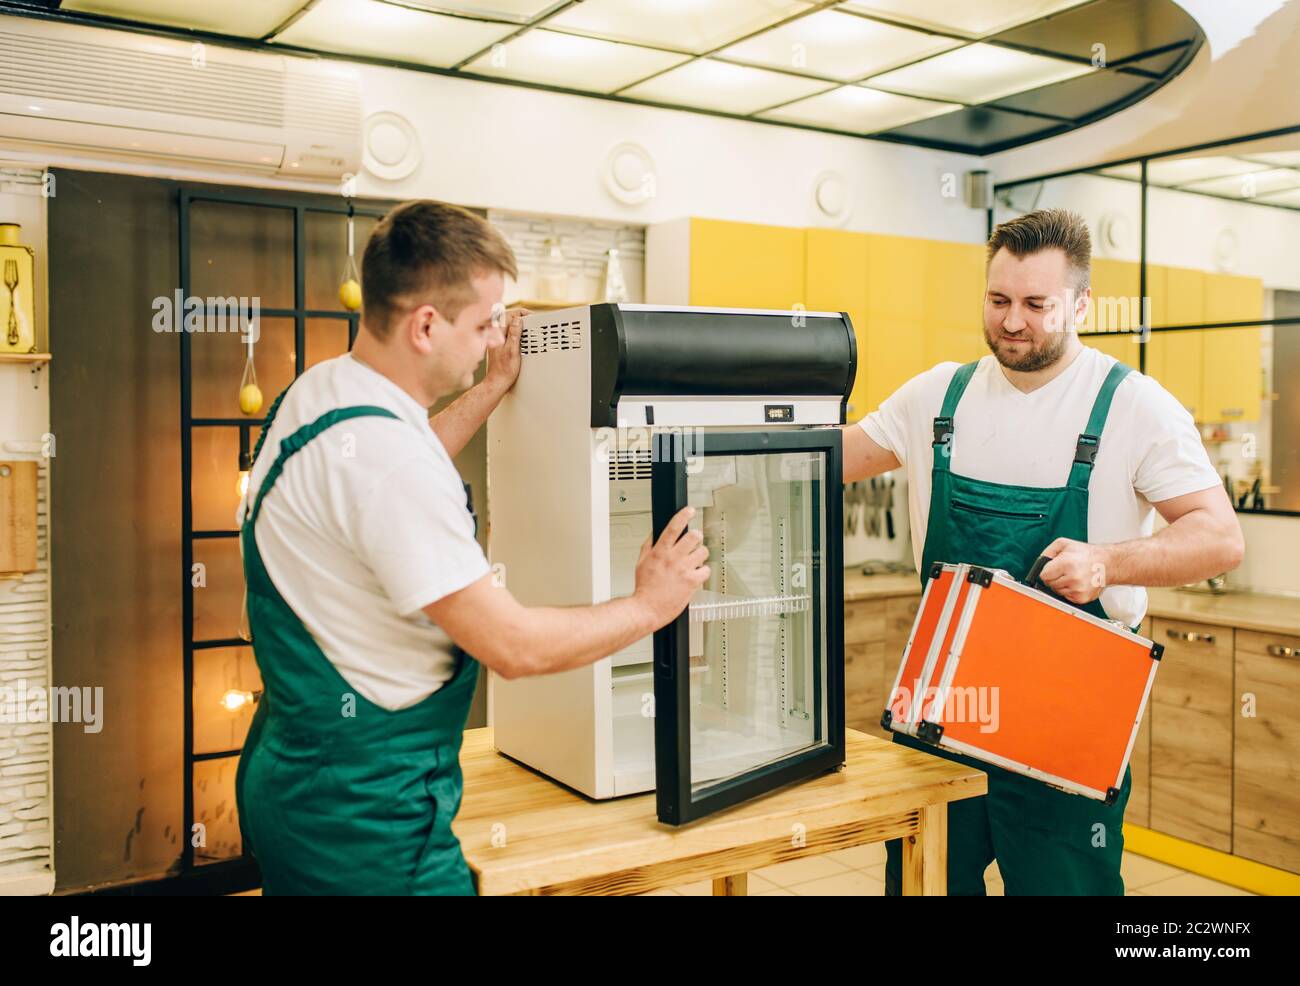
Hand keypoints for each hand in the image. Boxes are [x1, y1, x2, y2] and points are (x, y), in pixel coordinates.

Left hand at [484, 307, 528, 393]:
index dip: (520, 313)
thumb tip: (518, 320)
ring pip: (508, 325)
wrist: (498, 382)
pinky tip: (523, 336)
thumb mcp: (513, 351)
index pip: (508, 315)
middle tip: (531, 319)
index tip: (530, 316)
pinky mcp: (500, 345)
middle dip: (520, 316)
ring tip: (529, 326)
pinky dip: (516, 331)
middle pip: (508, 318)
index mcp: (497, 334)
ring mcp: (497, 340)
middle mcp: (495, 335)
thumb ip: (514, 334)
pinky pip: (508, 333)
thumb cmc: (505, 370)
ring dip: (518, 323)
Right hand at [634, 506, 710, 626]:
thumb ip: (649, 546)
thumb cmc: (644, 589)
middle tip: (694, 540)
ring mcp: (684, 570)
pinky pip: (706, 570)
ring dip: (701, 554)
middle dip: (696, 536)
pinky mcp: (692, 582)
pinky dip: (703, 571)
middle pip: (693, 536)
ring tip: (695, 560)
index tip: (689, 510)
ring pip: (703, 551)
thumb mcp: (641, 562)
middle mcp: (672, 559)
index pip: (673, 527)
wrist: (646, 609)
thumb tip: (656, 534)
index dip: (683, 516)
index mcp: (659, 552)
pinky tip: (696, 574)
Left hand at [1036, 537, 1108, 603]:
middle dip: (1054, 578)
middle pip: (1049, 584)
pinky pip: (1066, 597)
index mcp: (1066, 564)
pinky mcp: (1081, 598)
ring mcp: (1078, 590)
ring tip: (1072, 576)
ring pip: (1057, 591)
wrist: (1107, 564)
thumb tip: (1039, 563)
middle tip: (1065, 571)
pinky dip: (1069, 591)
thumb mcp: (1064, 544)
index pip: (1043, 575)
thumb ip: (1047, 552)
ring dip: (1061, 585)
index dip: (1047, 571)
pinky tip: (1076, 583)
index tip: (1052, 569)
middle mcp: (1072, 578)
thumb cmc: (1086, 554)